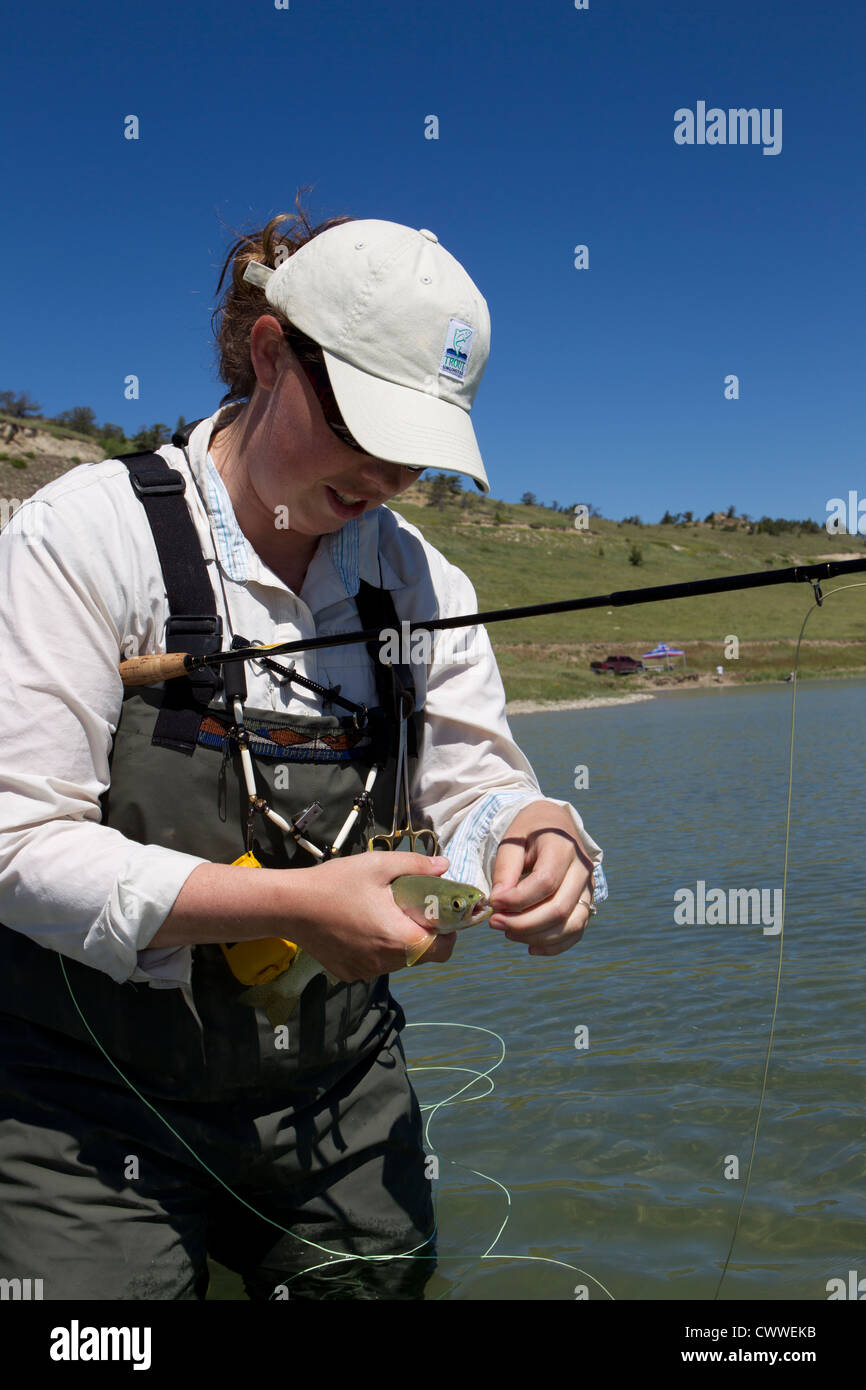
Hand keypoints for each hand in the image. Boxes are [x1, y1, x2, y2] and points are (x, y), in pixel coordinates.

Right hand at [287, 852, 456, 981]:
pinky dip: (377, 949)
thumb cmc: (336, 883)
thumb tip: (444, 866)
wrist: (290, 906)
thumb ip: (415, 865)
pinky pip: (375, 964)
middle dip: (424, 934)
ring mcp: (366, 971)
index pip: (443, 949)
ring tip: (383, 914)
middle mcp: (387, 962)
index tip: (438, 913)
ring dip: (400, 942)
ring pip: (399, 961)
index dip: (448, 932)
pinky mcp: (350, 973)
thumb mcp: (378, 865)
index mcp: (400, 938)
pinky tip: (360, 927)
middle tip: (410, 909)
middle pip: (422, 956)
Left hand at [488, 802, 594, 955]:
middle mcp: (582, 870)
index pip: (545, 882)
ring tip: (507, 932)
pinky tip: (530, 947)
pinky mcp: (587, 903)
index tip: (493, 902)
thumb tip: (498, 901)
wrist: (555, 824)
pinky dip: (554, 946)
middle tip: (494, 922)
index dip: (517, 899)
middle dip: (523, 923)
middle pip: (559, 909)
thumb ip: (506, 868)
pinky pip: (576, 932)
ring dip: (537, 937)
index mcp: (563, 847)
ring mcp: (588, 889)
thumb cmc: (529, 832)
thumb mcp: (512, 839)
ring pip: (571, 925)